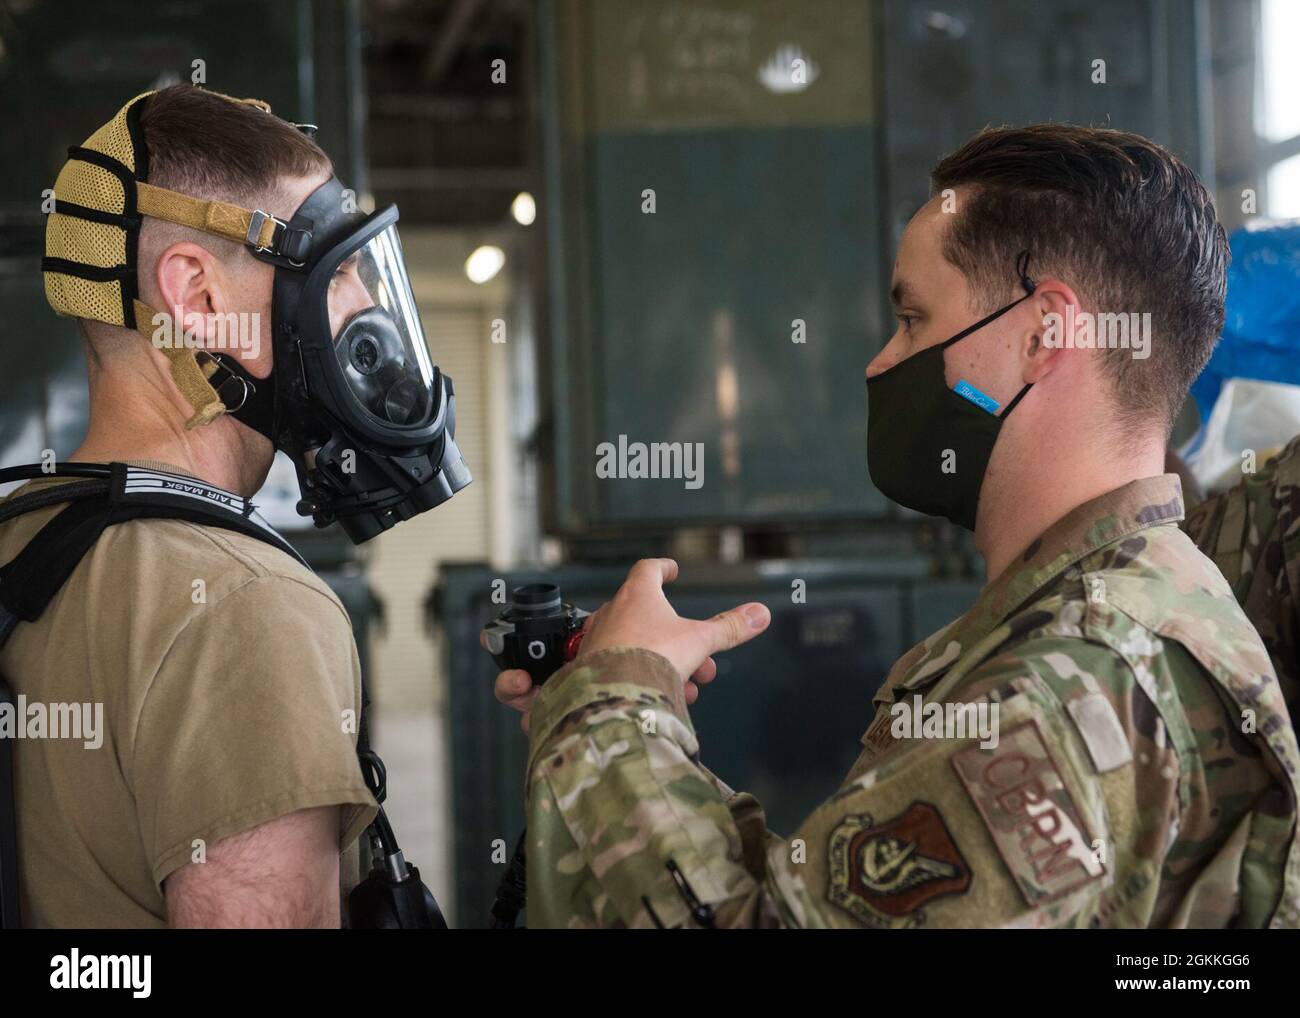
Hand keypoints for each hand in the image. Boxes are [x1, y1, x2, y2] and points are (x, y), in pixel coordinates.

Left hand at [491, 559, 770, 732]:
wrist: (614, 693)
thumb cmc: (651, 658)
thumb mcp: (699, 640)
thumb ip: (728, 627)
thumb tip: (760, 614)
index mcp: (637, 595)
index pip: (648, 570)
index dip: (662, 568)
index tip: (671, 570)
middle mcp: (611, 613)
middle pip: (645, 615)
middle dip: (677, 638)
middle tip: (701, 661)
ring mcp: (596, 640)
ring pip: (634, 646)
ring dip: (662, 662)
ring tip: (687, 687)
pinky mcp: (587, 668)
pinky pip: (618, 668)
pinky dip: (640, 678)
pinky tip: (660, 697)